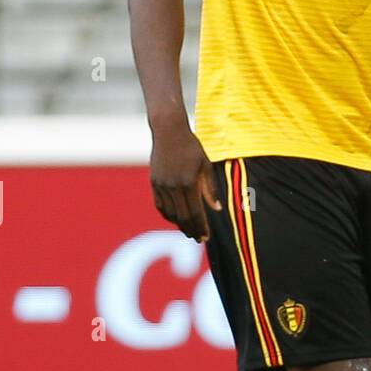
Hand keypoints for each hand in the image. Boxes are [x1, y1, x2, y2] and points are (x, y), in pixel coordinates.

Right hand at [150, 124, 220, 241]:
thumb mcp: (205, 165)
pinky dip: (168, 215)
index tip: (206, 237)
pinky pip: (160, 206)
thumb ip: (210, 188)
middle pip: (182, 217)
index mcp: (188, 182)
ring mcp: (161, 186)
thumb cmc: (192, 147)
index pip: (195, 212)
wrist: (168, 132)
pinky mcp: (154, 183)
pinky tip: (176, 220)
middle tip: (199, 239)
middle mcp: (173, 187)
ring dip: (180, 225)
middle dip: (191, 230)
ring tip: (190, 231)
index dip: (201, 227)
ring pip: (170, 213)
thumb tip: (217, 209)